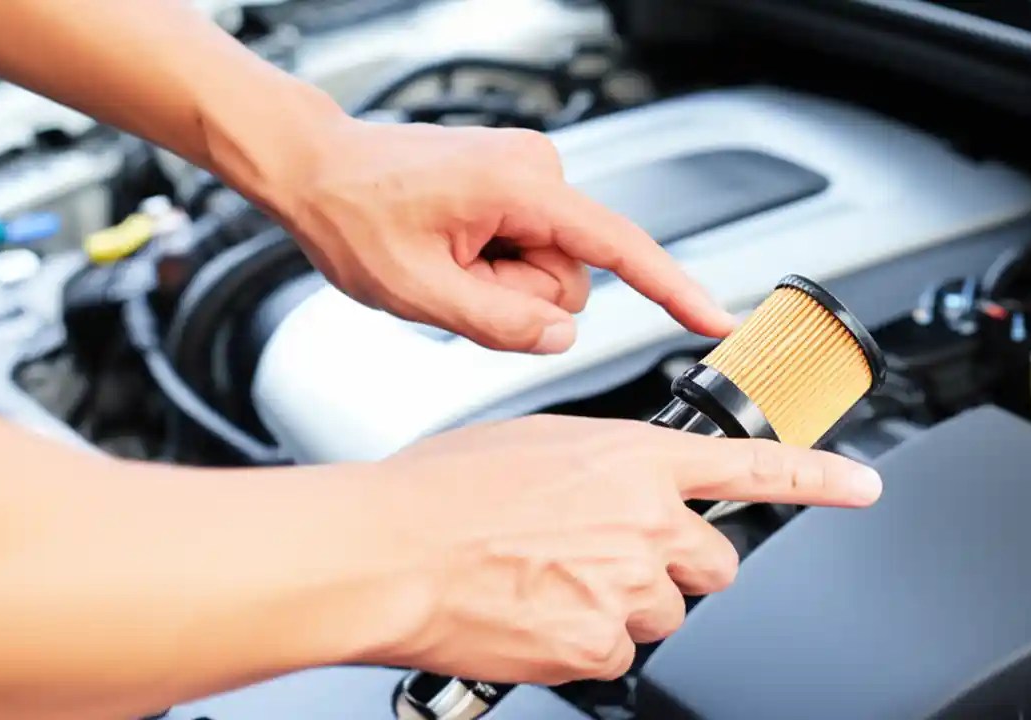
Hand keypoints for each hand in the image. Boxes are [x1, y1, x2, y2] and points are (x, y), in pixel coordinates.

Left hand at [261, 118, 736, 353]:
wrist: (317, 169)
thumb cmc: (353, 214)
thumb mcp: (419, 292)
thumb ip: (500, 325)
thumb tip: (560, 338)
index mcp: (521, 186)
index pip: (619, 249)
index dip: (671, 291)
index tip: (714, 319)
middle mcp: (537, 169)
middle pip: (572, 278)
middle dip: (518, 297)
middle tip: (453, 279)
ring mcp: (528, 175)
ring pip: (551, 271)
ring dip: (503, 284)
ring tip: (447, 261)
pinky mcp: (517, 187)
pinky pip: (531, 251)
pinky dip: (497, 267)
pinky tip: (454, 249)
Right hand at [362, 415, 882, 685]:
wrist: (389, 551)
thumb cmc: (441, 489)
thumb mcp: (535, 441)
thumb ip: (602, 462)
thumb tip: (618, 482)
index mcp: (635, 458)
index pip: (756, 468)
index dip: (821, 479)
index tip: (862, 487)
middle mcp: (647, 520)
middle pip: (715, 562)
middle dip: (680, 566)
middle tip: (620, 561)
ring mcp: (628, 587)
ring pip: (665, 612)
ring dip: (625, 605)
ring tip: (554, 584)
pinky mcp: (598, 646)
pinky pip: (616, 655)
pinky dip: (584, 642)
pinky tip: (537, 617)